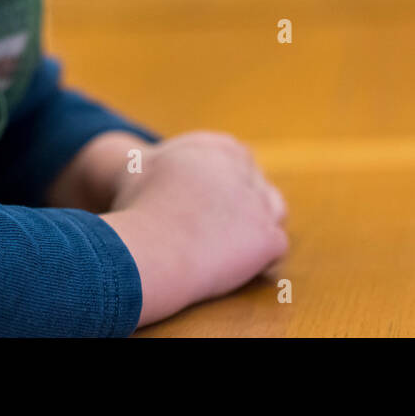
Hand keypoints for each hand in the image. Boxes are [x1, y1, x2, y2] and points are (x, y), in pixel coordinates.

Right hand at [101, 131, 287, 327]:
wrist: (150, 248)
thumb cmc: (138, 210)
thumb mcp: (142, 167)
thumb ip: (158, 160)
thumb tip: (141, 158)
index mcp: (220, 148)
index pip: (240, 160)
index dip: (228, 185)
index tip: (212, 205)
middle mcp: (245, 170)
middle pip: (257, 185)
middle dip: (244, 206)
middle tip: (220, 230)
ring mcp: (260, 204)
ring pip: (275, 212)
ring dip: (259, 227)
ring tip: (231, 248)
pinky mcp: (267, 237)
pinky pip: (276, 248)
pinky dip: (260, 260)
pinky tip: (236, 267)